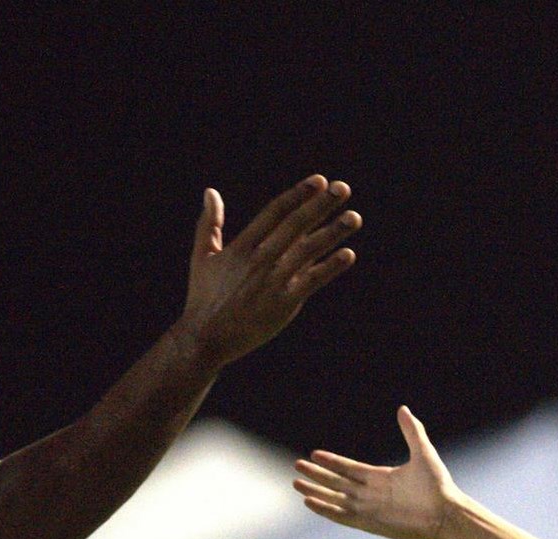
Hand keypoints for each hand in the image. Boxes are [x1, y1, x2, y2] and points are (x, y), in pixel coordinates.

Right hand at [177, 175, 360, 368]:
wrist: (205, 338)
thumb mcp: (202, 256)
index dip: (297, 195)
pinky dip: (329, 268)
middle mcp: (259, 259)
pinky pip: (311, 281)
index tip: (318, 181)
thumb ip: (209, 223)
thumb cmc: (204, 297)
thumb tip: (210, 192)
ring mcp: (273, 281)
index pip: (274, 212)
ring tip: (354, 217)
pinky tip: (348, 254)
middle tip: (342, 188)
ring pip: (307, 250)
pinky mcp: (284, 303)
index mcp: (242, 246)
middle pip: (295, 225)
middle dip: (320, 205)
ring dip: (332, 232)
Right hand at [294, 406, 463, 538]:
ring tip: (297, 484)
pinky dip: (326, 510)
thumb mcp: (423, 453)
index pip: (348, 468)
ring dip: (316, 491)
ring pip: (335, 499)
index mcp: (380, 478)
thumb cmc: (438, 486)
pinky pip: (342, 516)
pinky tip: (310, 502)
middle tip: (297, 467)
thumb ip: (412, 431)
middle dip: (317, 475)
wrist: (445, 514)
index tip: (314, 454)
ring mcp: (369, 509)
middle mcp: (371, 493)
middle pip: (336, 482)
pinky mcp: (370, 523)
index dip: (331, 462)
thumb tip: (403, 408)